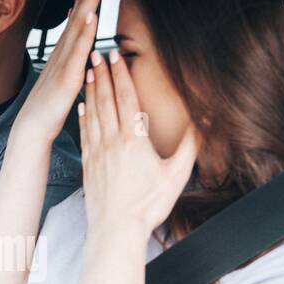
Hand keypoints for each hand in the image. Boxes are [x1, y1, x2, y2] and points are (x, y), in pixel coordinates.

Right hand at [12, 0, 108, 143]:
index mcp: (67, 48)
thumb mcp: (67, 74)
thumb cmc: (50, 105)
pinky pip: (77, 52)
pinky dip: (84, 32)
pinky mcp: (66, 78)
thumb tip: (86, 41)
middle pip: (80, 8)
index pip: (81, 10)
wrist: (32, 129)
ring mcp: (64, 61)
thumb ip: (76, 56)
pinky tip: (91, 15)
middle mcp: (64, 49)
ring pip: (79, 22)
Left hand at [79, 49, 198, 236]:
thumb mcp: (176, 175)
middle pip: (106, 100)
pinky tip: (81, 107)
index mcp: (133, 139)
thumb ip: (189, 147)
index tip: (117, 55)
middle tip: (97, 53)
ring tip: (88, 71)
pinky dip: (82, 116)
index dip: (121, 74)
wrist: (116, 230)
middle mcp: (112, 141)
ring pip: (92, 113)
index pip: (126, 98)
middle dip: (102, 74)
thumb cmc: (148, 206)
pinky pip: (84, 133)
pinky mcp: (88, 164)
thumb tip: (202, 124)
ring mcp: (97, 152)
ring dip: (90, 90)